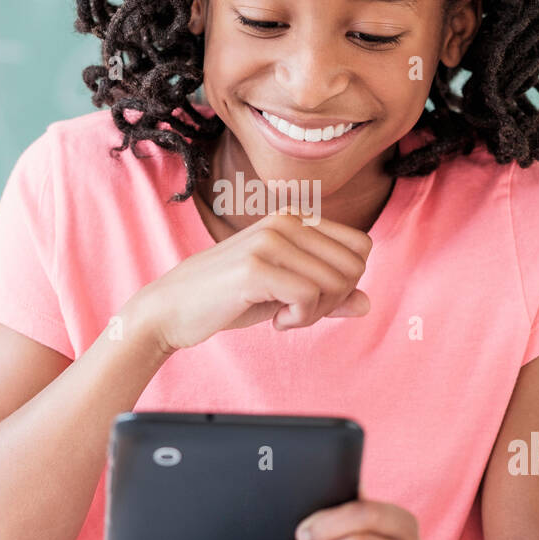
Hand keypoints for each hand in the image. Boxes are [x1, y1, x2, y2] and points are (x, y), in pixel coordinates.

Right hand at [124, 210, 371, 353]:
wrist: (171, 308)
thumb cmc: (227, 299)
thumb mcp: (284, 293)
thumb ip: (326, 294)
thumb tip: (367, 303)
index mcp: (294, 218)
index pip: (359, 247)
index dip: (347, 282)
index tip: (313, 298)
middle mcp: (286, 221)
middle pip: (354, 266)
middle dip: (335, 300)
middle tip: (299, 312)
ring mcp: (270, 240)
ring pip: (336, 283)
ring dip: (316, 313)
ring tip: (284, 316)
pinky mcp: (256, 266)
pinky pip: (309, 297)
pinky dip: (300, 319)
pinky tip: (275, 321)